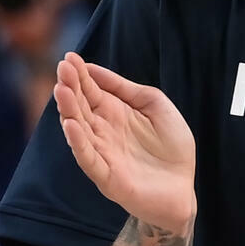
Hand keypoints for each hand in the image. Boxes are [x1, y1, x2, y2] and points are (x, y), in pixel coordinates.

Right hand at [55, 53, 196, 233]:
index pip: (89, 90)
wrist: (183, 188)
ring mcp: (102, 153)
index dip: (79, 74)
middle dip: (70, 87)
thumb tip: (94, 69)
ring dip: (68, 110)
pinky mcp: (106, 176)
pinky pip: (88, 158)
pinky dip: (78, 143)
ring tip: (61, 91)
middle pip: (80, 106)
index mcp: (112, 112)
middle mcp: (102, 131)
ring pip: (79, 129)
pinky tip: (71, 125)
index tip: (69, 57)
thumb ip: (126, 88)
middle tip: (62, 68)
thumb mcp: (154, 105)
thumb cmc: (171, 147)